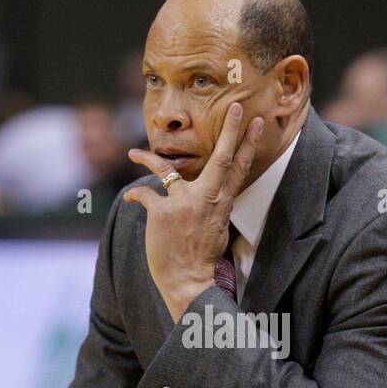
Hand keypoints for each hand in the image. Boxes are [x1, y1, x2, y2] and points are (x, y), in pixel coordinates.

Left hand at [124, 102, 263, 320]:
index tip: (254, 121)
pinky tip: (132, 199)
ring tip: (134, 152)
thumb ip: (213, 205)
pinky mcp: (162, 212)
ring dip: (147, 159)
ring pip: (165, 170)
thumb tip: (212, 194)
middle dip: (229, 131)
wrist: (187, 281)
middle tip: (234, 106)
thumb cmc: (201, 258)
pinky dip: (136, 197)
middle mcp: (206, 198)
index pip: (239, 168)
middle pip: (221, 159)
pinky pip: (144, 196)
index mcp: (222, 203)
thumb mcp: (217, 228)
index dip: (247, 143)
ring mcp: (184, 203)